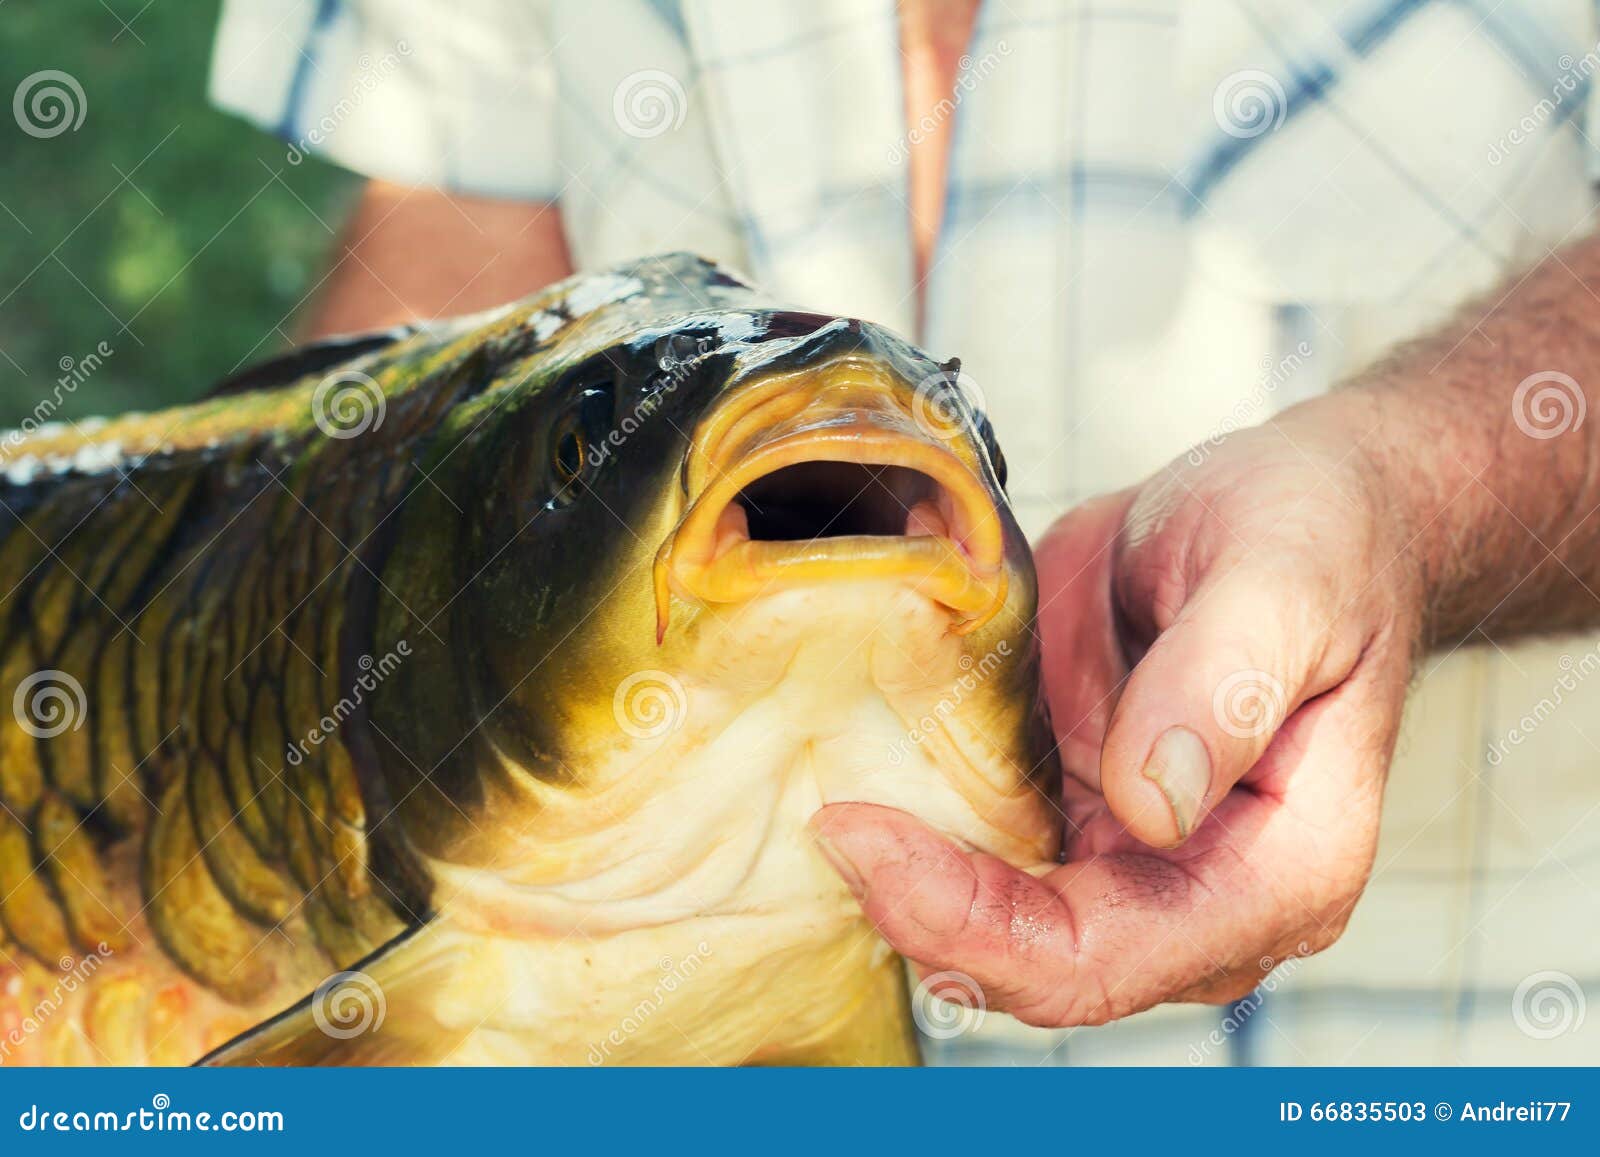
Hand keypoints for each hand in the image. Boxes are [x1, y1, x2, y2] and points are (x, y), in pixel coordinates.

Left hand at [811, 402, 1424, 1024]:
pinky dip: (917, 834)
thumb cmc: (1318, 541)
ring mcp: (1130, 861)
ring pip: (994, 929)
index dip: (977, 927)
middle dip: (920, 913)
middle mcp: (1200, 895)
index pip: (1108, 958)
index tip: (871, 839)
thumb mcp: (1286, 580)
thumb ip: (1227, 683)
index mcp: (1281, 869)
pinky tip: (863, 781)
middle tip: (832, 823)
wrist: (1299, 513)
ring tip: (831, 805)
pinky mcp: (1078, 814)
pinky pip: (982, 857)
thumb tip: (1154, 803)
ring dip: (904, 887)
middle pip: (1035, 968)